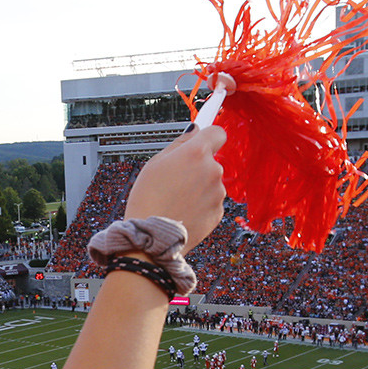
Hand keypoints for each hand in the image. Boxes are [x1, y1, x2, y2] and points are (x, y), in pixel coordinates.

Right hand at [124, 125, 225, 250]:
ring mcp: (218, 193)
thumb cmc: (148, 199)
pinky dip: (201, 205)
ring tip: (176, 199)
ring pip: (211, 183)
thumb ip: (180, 143)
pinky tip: (183, 211)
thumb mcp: (156, 162)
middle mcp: (212, 171)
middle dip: (197, 167)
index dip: (208, 136)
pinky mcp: (219, 213)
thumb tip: (194, 131)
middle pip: (211, 161)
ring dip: (199, 188)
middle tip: (175, 179)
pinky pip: (212, 202)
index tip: (203, 139)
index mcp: (197, 153)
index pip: (217, 132)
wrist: (151, 237)